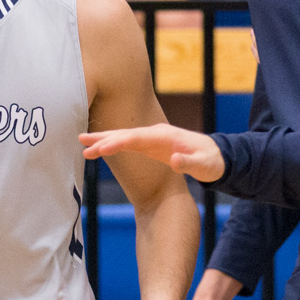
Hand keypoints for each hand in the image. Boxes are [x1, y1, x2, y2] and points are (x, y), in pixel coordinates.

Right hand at [80, 124, 224, 182]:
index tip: (102, 148)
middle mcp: (156, 133)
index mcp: (166, 136)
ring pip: (124, 137)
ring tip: (83, 144)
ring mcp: (153, 138)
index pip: (137, 138)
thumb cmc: (211, 161)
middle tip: (82, 141)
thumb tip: (174, 159)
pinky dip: (113, 145)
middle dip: (104, 137)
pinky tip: (100, 148)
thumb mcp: (205, 165)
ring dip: (104, 140)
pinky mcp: (151, 145)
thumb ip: (190, 162)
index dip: (119, 142)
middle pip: (126, 134)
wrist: (217, 155)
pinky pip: (128, 143)